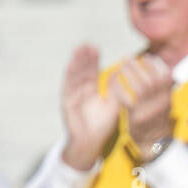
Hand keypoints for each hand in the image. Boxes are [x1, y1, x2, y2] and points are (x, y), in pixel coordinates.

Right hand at [61, 45, 119, 170]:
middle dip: (83, 57)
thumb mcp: (112, 104)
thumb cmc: (101, 126)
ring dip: (75, 63)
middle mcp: (79, 90)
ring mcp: (72, 96)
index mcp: (90, 90)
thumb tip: (120, 72)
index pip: (91, 71)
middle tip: (87, 43)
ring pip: (73, 76)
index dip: (92, 60)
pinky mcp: (66, 103)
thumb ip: (114, 89)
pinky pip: (67, 87)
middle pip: (81, 70)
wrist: (90, 144)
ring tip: (78, 49)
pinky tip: (71, 65)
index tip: (96, 47)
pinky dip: (69, 76)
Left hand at [109, 54, 173, 162]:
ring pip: (140, 88)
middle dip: (139, 67)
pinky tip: (114, 81)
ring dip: (129, 74)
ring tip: (121, 67)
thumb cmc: (154, 117)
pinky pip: (127, 99)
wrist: (153, 142)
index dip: (155, 64)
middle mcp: (162, 104)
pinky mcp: (137, 118)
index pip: (166, 76)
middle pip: (152, 80)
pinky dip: (119, 87)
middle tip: (128, 58)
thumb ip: (162, 85)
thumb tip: (159, 62)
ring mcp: (150, 112)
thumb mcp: (163, 101)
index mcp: (169, 97)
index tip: (146, 57)